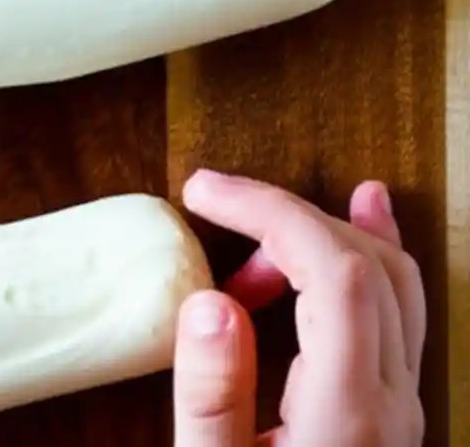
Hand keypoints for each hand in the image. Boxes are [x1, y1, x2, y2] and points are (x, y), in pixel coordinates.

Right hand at [171, 171, 425, 446]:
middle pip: (368, 265)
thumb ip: (212, 399)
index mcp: (348, 414)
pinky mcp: (391, 409)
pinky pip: (400, 308)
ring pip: (393, 280)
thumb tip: (208, 303)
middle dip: (286, 213)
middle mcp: (392, 401)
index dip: (273, 214)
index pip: (335, 277)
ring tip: (252, 213)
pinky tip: (361, 215)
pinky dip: (369, 252)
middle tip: (211, 198)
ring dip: (321, 230)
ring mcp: (401, 404)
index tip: (204, 193)